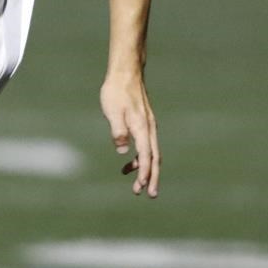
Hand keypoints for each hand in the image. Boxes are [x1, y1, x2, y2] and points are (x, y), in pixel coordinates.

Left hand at [100, 70, 158, 197]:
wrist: (125, 72)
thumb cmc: (116, 91)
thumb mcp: (112, 111)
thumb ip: (118, 131)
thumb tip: (122, 151)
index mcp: (142, 127)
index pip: (146, 155)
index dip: (144, 172)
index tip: (141, 186)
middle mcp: (149, 128)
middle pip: (154, 158)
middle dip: (151, 177)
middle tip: (149, 195)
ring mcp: (148, 126)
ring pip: (151, 153)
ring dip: (146, 170)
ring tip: (137, 186)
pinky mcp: (144, 124)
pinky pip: (146, 146)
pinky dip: (140, 158)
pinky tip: (128, 165)